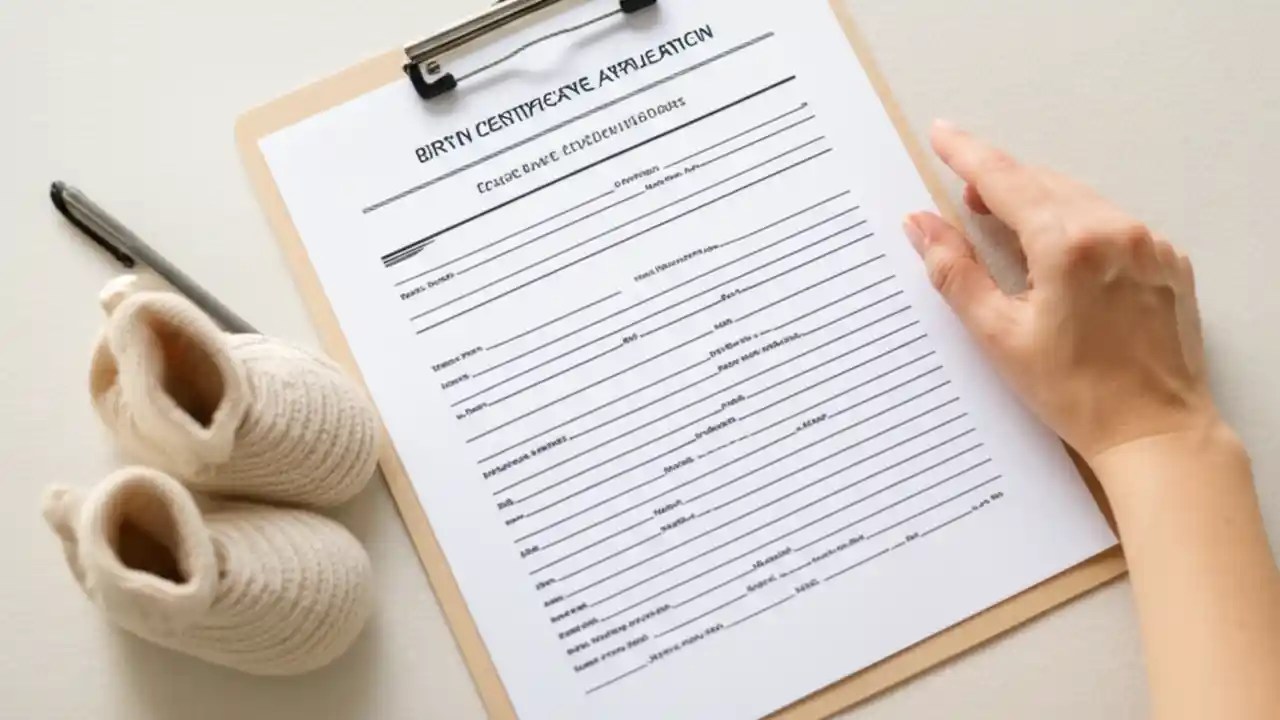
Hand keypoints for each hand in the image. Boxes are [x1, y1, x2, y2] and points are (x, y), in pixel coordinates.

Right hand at [904, 121, 1218, 461]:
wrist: (1156, 432)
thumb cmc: (1075, 392)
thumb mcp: (999, 335)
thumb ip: (955, 272)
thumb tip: (921, 225)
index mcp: (1069, 244)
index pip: (1005, 180)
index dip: (967, 154)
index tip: (941, 134)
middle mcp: (1115, 230)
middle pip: (1043, 183)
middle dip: (1000, 183)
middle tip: (964, 198)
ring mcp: (1149, 243)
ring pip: (1080, 200)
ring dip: (1039, 203)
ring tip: (1007, 226)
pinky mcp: (1168, 262)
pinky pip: (1113, 224)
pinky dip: (1079, 225)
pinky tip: (1061, 256)